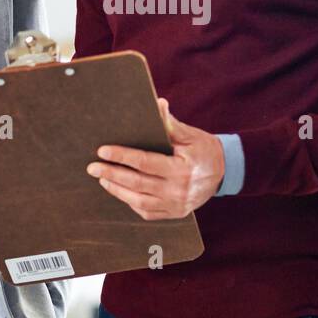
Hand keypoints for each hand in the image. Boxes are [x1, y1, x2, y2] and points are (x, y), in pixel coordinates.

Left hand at [87, 98, 224, 219]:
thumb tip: (157, 103)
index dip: (122, 156)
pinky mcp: (175, 213)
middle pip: (137, 183)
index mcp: (182, 168)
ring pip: (139, 201)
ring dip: (117, 190)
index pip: (144, 162)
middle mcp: (178, 190)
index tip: (102, 151)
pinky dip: (131, 203)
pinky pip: (147, 212)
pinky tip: (121, 192)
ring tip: (102, 179)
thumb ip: (170, 123)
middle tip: (92, 167)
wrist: (225, 172)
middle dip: (111, 174)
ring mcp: (176, 205)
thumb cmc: (204, 149)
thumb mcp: (190, 135)